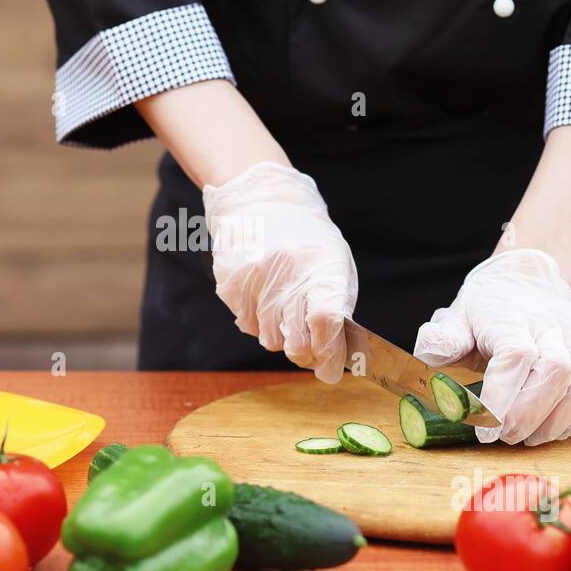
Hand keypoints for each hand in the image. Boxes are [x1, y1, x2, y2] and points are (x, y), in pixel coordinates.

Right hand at [202, 162, 356, 382]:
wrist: (259, 201)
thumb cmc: (306, 240)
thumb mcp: (333, 262)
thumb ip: (338, 307)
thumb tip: (339, 358)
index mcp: (322, 266)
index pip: (326, 320)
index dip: (330, 353)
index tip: (331, 368)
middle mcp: (288, 274)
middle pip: (296, 343)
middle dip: (306, 356)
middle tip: (310, 352)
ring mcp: (255, 281)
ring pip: (270, 341)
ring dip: (281, 336)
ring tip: (284, 309)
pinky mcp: (231, 286)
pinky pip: (248, 325)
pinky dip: (258, 321)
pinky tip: (263, 295)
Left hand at [413, 249, 570, 445]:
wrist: (528, 281)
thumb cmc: (487, 311)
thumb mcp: (455, 318)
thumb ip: (441, 339)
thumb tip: (431, 354)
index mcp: (510, 316)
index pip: (515, 355)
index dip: (502, 397)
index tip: (484, 429)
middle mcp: (552, 322)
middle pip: (556, 370)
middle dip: (529, 415)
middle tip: (506, 437)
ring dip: (558, 420)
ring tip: (529, 437)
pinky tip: (556, 427)